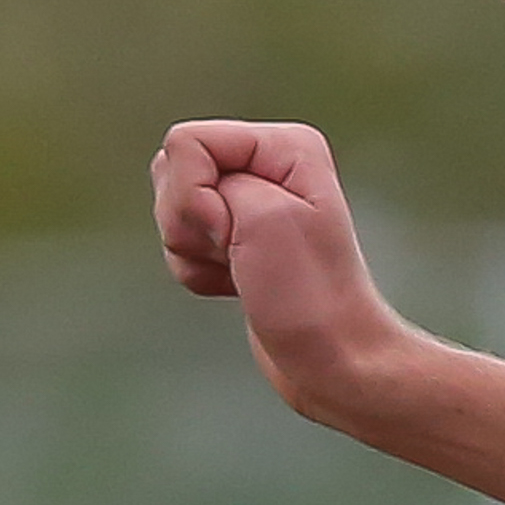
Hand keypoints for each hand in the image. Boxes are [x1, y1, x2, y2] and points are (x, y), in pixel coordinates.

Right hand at [152, 120, 405, 425]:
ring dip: (191, 252)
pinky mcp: (236, 237)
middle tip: (238, 253)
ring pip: (170, 209)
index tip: (236, 234)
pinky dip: (195, 272)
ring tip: (242, 272)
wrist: (334, 362)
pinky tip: (236, 286)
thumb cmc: (308, 296)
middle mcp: (268, 163)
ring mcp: (249, 200)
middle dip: (187, 223)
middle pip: (171, 170)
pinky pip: (179, 242)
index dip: (194, 196)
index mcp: (284, 145)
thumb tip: (174, 179)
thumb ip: (203, 175)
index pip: (186, 143)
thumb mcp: (261, 217)